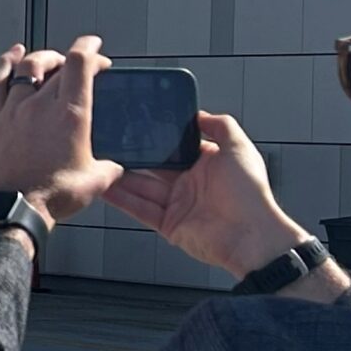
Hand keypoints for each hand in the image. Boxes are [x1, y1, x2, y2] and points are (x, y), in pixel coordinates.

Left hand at [0, 39, 126, 223]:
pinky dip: (4, 63)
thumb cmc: (52, 195)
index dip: (90, 49)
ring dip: (43, 58)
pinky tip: (12, 56)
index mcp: (71, 114)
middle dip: (72, 59)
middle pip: (56, 64)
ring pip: (27, 67)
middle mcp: (40, 105)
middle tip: (79, 66)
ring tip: (51, 60)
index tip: (95, 47)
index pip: (80, 63)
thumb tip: (116, 166)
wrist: (16, 207)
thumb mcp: (97, 180)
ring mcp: (14, 109)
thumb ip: (111, 166)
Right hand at [105, 112, 314, 275]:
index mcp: (206, 165)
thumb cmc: (251, 194)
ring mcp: (178, 205)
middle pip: (153, 167)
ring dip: (121, 177)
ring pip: (142, 187)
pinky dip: (121, 199)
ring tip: (99, 163)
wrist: (251, 236)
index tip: (138, 128)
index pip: (175, 148)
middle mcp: (190, 185)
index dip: (158, 139)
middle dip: (133, 157)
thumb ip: (221, 126)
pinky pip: (140, 209)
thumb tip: (200, 113)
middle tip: (111, 144)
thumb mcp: (239, 148)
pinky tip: (105, 188)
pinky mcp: (168, 225)